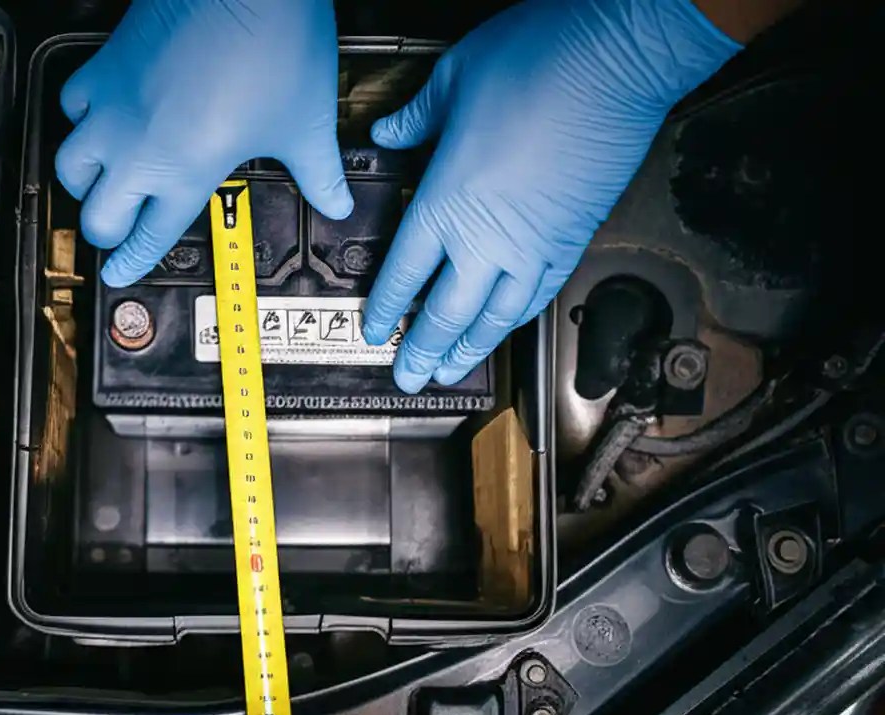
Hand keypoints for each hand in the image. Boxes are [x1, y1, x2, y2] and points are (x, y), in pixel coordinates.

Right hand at [56, 0, 352, 287]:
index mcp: (185, 172)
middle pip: (97, 215)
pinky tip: (101, 118)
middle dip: (106, 232)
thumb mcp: (307, 125)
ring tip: (102, 182)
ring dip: (85, 182)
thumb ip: (320, 174)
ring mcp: (112, 107)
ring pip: (70, 166)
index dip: (131, 263)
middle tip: (117, 229)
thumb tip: (339, 201)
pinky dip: (81, 120)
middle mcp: (139, 148)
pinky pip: (71, 106)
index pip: (146, 238)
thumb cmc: (275, 47)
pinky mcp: (103, 66)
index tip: (118, 272)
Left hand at [361, 0, 739, 392]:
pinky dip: (516, 321)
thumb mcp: (452, 81)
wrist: (614, 62)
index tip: (374, 329)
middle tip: (408, 378)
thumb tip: (385, 132)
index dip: (385, 308)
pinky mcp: (574, 239)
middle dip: (423, 352)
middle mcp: (487, 238)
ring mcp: (535, 246)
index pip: (403, 273)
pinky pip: (538, 295)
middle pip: (446, 313)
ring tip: (451, 372)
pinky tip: (506, 329)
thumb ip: (414, 118)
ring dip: (470, 349)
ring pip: (496, 318)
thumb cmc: (534, 63)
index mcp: (445, 203)